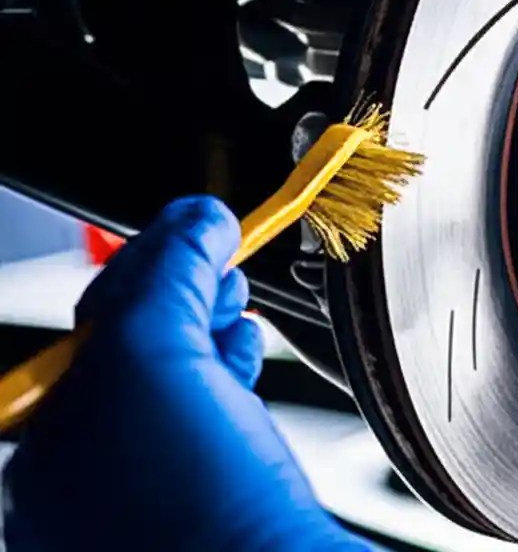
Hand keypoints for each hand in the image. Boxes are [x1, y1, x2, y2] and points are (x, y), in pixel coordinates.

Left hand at [2, 196, 365, 550]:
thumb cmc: (200, 510)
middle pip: (131, 359)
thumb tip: (193, 222)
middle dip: (181, 301)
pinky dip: (228, 389)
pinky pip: (206, 436)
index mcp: (44, 452)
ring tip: (239, 316)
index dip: (150, 265)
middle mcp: (82, 487)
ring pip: (171, 397)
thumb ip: (167, 274)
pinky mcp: (204, 520)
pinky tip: (248, 369)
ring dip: (208, 339)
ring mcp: (143, 509)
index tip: (200, 228)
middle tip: (224, 270)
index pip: (91, 327)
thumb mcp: (158, 353)